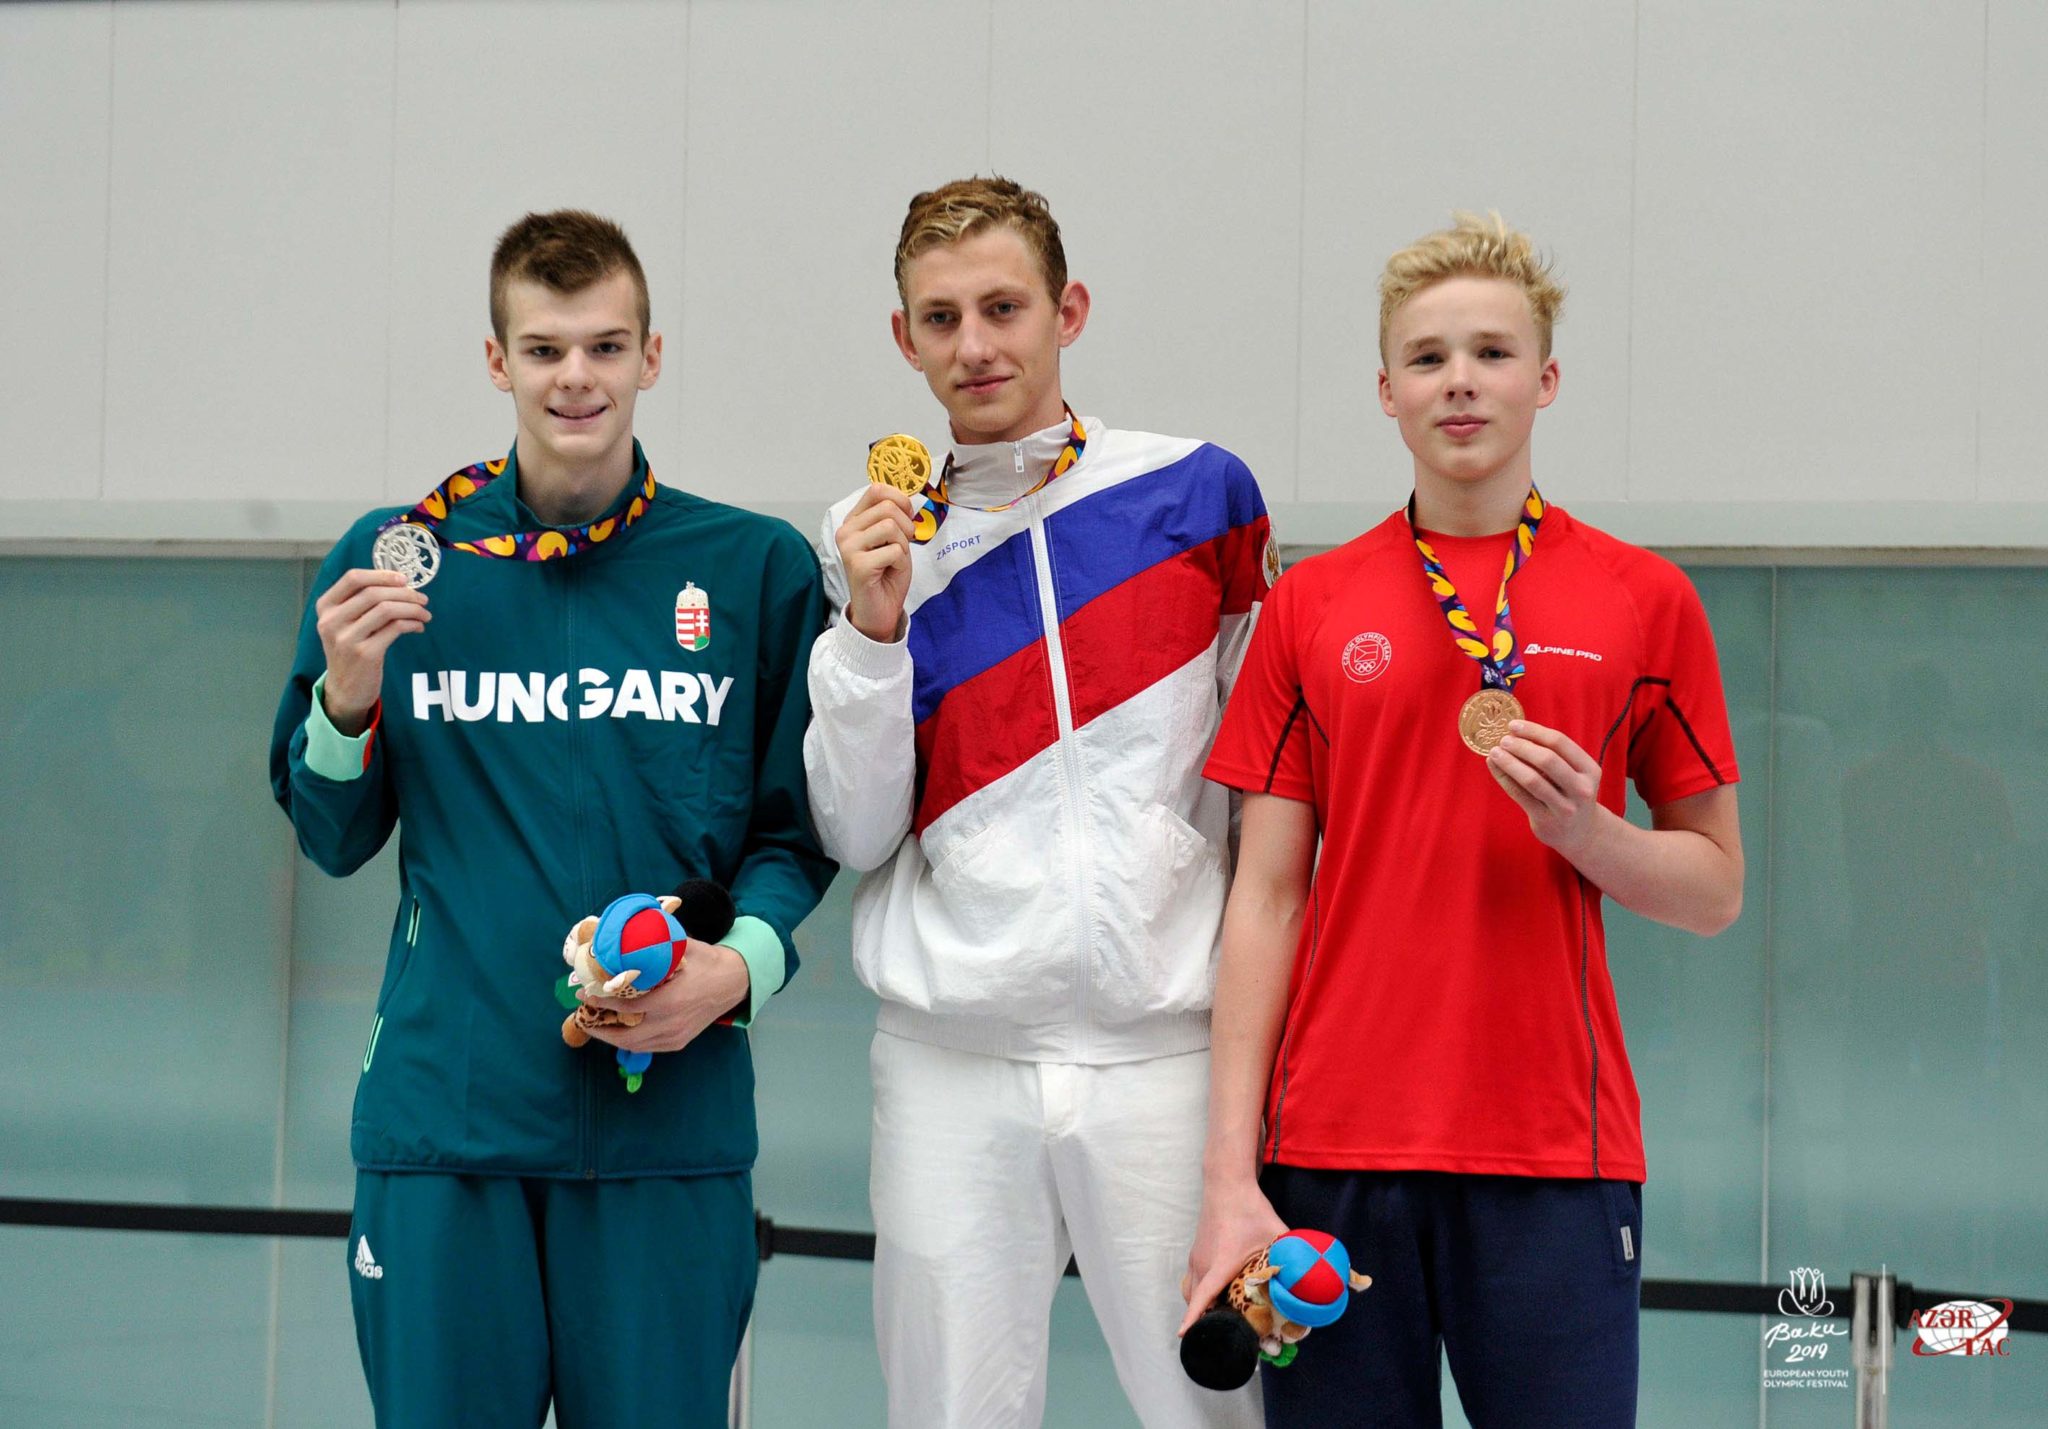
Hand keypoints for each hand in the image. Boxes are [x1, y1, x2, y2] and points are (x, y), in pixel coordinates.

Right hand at [315, 568, 428, 733]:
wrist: (345, 689)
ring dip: (412, 608)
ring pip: (386, 609)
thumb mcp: (344, 623)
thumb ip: (361, 602)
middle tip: (422, 599)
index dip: (382, 574)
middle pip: (374, 593)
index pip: (353, 578)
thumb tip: (400, 581)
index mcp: (326, 607)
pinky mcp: (365, 654)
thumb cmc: (350, 649)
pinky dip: (412, 624)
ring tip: (424, 614)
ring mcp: (347, 638)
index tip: (404, 579)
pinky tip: (418, 627)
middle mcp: (331, 621)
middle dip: (405, 593)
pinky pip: (395, 629)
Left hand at [580, 940, 748, 1053]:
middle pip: (624, 1036)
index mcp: (670, 1001)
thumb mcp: (681, 947)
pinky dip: (627, 1041)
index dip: (601, 1000)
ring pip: (633, 1045)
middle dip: (598, 1028)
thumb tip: (622, 935)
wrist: (735, 981)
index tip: (585, 991)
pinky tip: (618, 1029)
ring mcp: (675, 1037)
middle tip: (582, 1014)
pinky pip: (646, 1046)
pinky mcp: (678, 1042)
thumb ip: (652, 943)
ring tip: (594, 1023)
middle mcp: (671, 1024)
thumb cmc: (707, 962)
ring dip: (610, 1036)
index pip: (626, 1007)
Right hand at [835, 485, 914, 642]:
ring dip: (902, 545)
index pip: (876, 490)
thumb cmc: (887, 574)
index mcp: (854, 521)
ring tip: (894, 560)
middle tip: (902, 546)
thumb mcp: (893, 538)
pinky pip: (893, 550)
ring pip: (890, 526)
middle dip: (906, 526)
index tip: (907, 518)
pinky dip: (901, 562)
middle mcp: (846, 531)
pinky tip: (889, 572)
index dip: (900, 500)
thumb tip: (907, 499)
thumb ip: (893, 517)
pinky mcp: (857, 565)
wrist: (879, 610)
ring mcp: (849, 548)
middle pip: (887, 507)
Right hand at [1178, 1178, 1287, 1335]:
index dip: (1193, 1318)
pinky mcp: (1196, 1251)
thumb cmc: (1250, 1209)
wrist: (1227, 1183)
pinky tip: (1216, 1295)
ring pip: (1191, 1291)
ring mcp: (1196, 1257)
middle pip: (1194, 1301)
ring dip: (1200, 1306)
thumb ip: (1294, 1254)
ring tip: (1219, 1317)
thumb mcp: (1276, 1233)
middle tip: (1225, 1334)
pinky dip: (1198, 1293)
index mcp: (1220, 1263)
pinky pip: (1192, 1280)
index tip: (1185, 1336)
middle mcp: (1203, 1263)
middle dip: (1204, 1320)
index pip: (1202, 1297)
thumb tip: (1314, 1273)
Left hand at [1487, 719, 1605, 858]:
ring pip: (1532, 780)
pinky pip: (1520, 795)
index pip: (1560, 743)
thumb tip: (1515, 732)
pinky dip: (1504, 778)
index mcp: (1589, 770)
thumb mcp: (1573, 773)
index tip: (1514, 725)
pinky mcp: (1546, 820)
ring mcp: (1565, 807)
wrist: (1581, 833)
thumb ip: (1553, 754)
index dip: (1534, 731)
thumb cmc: (1570, 793)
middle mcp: (1581, 789)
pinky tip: (1494, 767)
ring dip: (1510, 763)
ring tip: (1494, 752)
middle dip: (1521, 747)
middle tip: (1503, 740)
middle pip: (1547, 760)